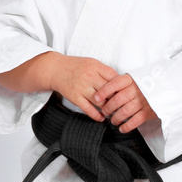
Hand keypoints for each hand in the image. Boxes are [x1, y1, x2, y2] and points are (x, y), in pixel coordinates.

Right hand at [0, 53, 116, 121]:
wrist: (55, 69)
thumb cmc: (76, 66)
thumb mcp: (92, 63)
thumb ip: (105, 72)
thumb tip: (121, 82)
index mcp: (95, 67)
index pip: (114, 77)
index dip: (122, 86)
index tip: (126, 92)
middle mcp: (89, 77)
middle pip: (109, 91)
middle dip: (117, 99)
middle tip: (123, 105)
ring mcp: (82, 88)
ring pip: (100, 102)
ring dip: (109, 109)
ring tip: (114, 112)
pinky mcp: (75, 98)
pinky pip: (88, 109)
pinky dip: (96, 116)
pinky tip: (102, 118)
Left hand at [94, 74, 156, 132]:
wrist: (162, 90)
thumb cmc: (140, 87)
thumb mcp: (130, 81)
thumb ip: (118, 84)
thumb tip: (100, 94)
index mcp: (130, 80)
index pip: (114, 84)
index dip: (103, 91)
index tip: (96, 98)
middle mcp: (136, 89)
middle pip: (117, 100)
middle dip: (108, 108)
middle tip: (105, 112)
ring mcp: (143, 101)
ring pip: (124, 112)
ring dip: (116, 119)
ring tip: (113, 121)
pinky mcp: (148, 112)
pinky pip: (135, 121)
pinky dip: (126, 126)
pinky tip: (122, 128)